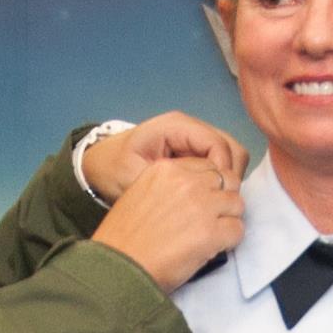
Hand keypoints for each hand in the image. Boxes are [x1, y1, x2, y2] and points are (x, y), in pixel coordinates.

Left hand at [83, 113, 248, 204]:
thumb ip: (168, 182)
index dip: (223, 173)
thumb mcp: (134, 177)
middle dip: (230, 177)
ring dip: (227, 180)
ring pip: (231, 156)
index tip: (216, 199)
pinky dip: (220, 181)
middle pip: (231, 148)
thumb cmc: (113, 169)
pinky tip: (207, 199)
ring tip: (213, 204)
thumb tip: (202, 190)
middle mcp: (190, 128)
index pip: (217, 144)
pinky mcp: (196, 151)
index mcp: (176, 127)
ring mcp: (195, 138)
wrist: (101, 166)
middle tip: (219, 205)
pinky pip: (221, 164)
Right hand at [94, 155, 244, 293]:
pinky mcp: (211, 232)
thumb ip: (168, 187)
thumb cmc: (124, 240)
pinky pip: (238, 230)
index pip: (207, 166)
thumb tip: (197, 195)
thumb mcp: (139, 195)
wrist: (118, 268)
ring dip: (228, 220)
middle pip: (228, 180)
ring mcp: (201, 206)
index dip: (210, 186)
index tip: (202, 204)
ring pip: (237, 204)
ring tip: (212, 236)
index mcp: (165, 169)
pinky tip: (212, 249)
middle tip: (212, 220)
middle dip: (223, 200)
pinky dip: (229, 242)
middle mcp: (186, 182)